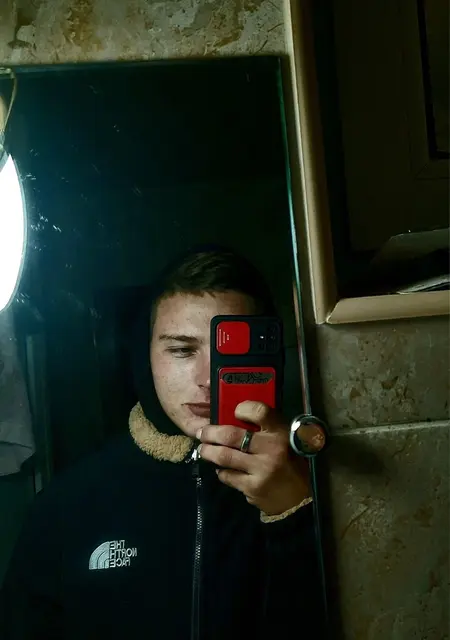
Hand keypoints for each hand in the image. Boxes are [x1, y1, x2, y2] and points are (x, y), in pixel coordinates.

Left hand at [197, 401, 310, 515]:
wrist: (299, 499)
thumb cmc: (289, 463)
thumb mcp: (284, 440)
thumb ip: (265, 429)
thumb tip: (233, 418)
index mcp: (281, 432)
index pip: (259, 411)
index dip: (243, 408)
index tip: (235, 411)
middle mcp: (271, 448)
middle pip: (231, 435)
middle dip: (211, 433)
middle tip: (202, 432)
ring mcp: (261, 469)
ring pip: (225, 456)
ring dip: (209, 452)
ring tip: (203, 449)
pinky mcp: (253, 487)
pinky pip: (228, 476)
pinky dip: (221, 471)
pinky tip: (221, 469)